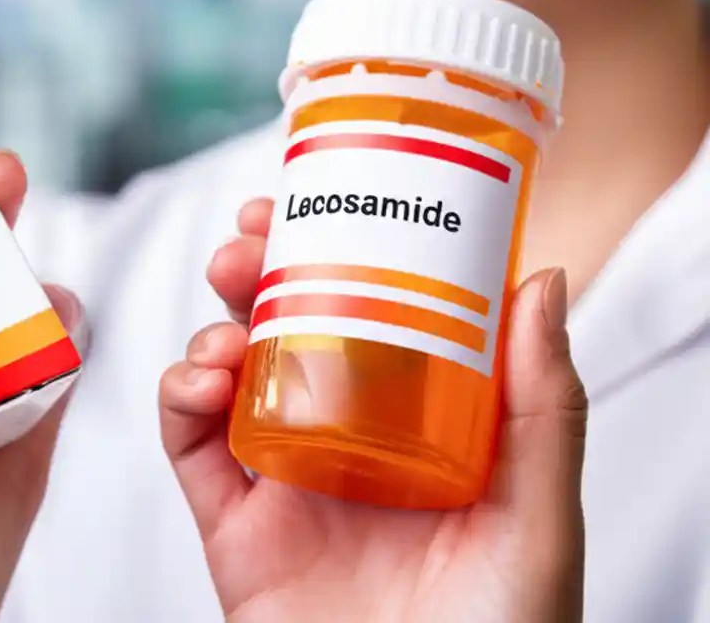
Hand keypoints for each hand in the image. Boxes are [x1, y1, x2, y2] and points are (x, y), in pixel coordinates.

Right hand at [160, 198, 587, 622]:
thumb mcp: (539, 518)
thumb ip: (543, 407)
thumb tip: (539, 283)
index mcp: (418, 427)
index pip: (377, 315)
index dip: (346, 250)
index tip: (329, 198)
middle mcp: (345, 441)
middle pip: (289, 330)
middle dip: (262, 270)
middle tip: (251, 236)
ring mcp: (282, 478)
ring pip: (230, 373)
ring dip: (214, 323)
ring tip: (227, 317)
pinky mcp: (229, 523)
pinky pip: (187, 444)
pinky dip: (177, 395)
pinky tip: (199, 380)